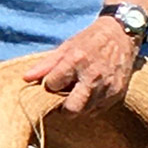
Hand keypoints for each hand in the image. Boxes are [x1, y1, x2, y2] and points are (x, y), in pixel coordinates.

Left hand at [23, 17, 139, 113]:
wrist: (121, 35)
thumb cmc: (89, 41)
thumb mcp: (66, 47)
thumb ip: (46, 64)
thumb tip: (25, 78)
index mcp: (77, 60)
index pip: (53, 85)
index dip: (49, 84)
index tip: (52, 81)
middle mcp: (93, 76)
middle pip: (71, 108)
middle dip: (61, 108)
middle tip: (59, 100)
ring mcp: (108, 86)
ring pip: (85, 111)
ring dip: (76, 107)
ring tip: (74, 95)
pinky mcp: (118, 93)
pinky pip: (98, 110)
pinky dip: (90, 106)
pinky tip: (87, 95)